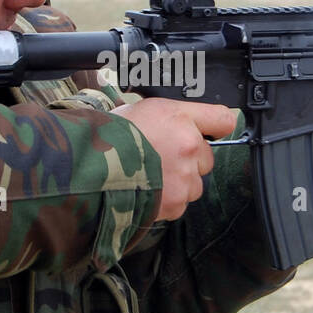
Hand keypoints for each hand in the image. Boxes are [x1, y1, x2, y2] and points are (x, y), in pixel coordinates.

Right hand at [112, 98, 236, 220]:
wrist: (90, 168)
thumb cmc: (111, 137)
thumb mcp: (143, 110)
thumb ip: (173, 116)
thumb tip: (189, 123)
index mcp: (180, 119)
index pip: (222, 119)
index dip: (216, 127)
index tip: (213, 132)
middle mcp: (188, 147)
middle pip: (206, 158)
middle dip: (189, 160)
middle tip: (160, 158)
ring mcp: (184, 177)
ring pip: (194, 183)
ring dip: (180, 182)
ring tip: (151, 176)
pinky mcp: (176, 202)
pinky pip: (181, 203)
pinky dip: (168, 200)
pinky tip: (148, 190)